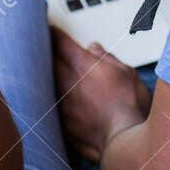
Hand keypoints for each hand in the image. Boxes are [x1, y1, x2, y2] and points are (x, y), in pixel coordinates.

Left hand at [51, 28, 151, 161]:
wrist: (123, 140)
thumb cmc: (129, 106)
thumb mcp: (126, 73)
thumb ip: (107, 58)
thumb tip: (94, 48)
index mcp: (81, 64)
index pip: (59, 42)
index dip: (52, 33)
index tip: (48, 29)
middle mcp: (66, 81)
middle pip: (45, 60)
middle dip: (43, 51)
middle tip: (40, 46)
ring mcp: (61, 103)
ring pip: (44, 83)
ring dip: (44, 75)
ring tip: (42, 70)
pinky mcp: (61, 122)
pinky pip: (50, 104)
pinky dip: (50, 98)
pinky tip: (49, 98)